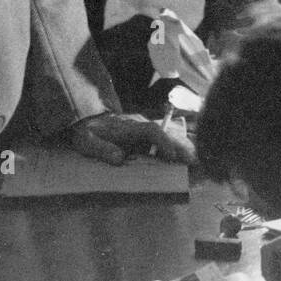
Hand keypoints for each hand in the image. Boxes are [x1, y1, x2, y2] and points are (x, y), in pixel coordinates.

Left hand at [67, 114, 195, 164]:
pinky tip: (186, 155)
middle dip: (180, 146)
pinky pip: (163, 139)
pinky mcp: (144, 136)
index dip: (164, 142)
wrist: (85, 119)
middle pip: (166, 133)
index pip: (151, 131)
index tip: (172, 155)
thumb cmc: (86, 132)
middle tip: (193, 160)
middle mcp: (140, 126)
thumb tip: (119, 159)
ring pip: (168, 135)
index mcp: (128, 128)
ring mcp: (143, 130)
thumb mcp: (87, 141)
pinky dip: (176, 146)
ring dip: (181, 146)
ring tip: (195, 160)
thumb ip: (101, 149)